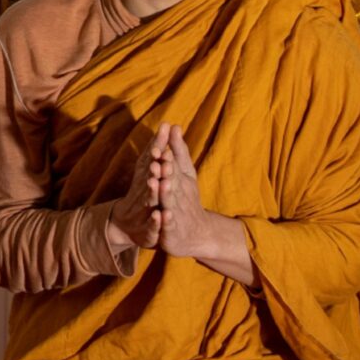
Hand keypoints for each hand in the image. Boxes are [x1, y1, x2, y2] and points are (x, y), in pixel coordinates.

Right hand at [107, 122, 167, 253]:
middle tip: (160, 154)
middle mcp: (143, 192)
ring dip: (151, 191)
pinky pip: (152, 224)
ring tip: (156, 182)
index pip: (151, 159)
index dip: (157, 146)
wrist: (130, 227)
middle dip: (153, 166)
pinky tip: (160, 215)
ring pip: (149, 200)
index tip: (163, 130)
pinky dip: (155, 220)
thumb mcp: (155, 172)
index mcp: (147, 178)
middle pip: (148, 177)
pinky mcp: (149, 229)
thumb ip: (160, 149)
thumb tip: (169, 124)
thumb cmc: (147, 196)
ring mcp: (145, 210)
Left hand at [149, 125, 254, 282]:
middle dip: (168, 171)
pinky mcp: (172, 230)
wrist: (197, 234)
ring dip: (166, 192)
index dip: (168, 155)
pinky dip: (166, 220)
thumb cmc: (187, 199)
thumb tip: (173, 125)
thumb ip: (178, 151)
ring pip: (170, 201)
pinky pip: (168, 225)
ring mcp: (177, 213)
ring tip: (162, 182)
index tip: (162, 142)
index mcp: (181, 181)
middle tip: (162, 159)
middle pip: (173, 182)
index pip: (174, 165)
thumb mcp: (184, 173)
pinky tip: (163, 214)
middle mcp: (180, 195)